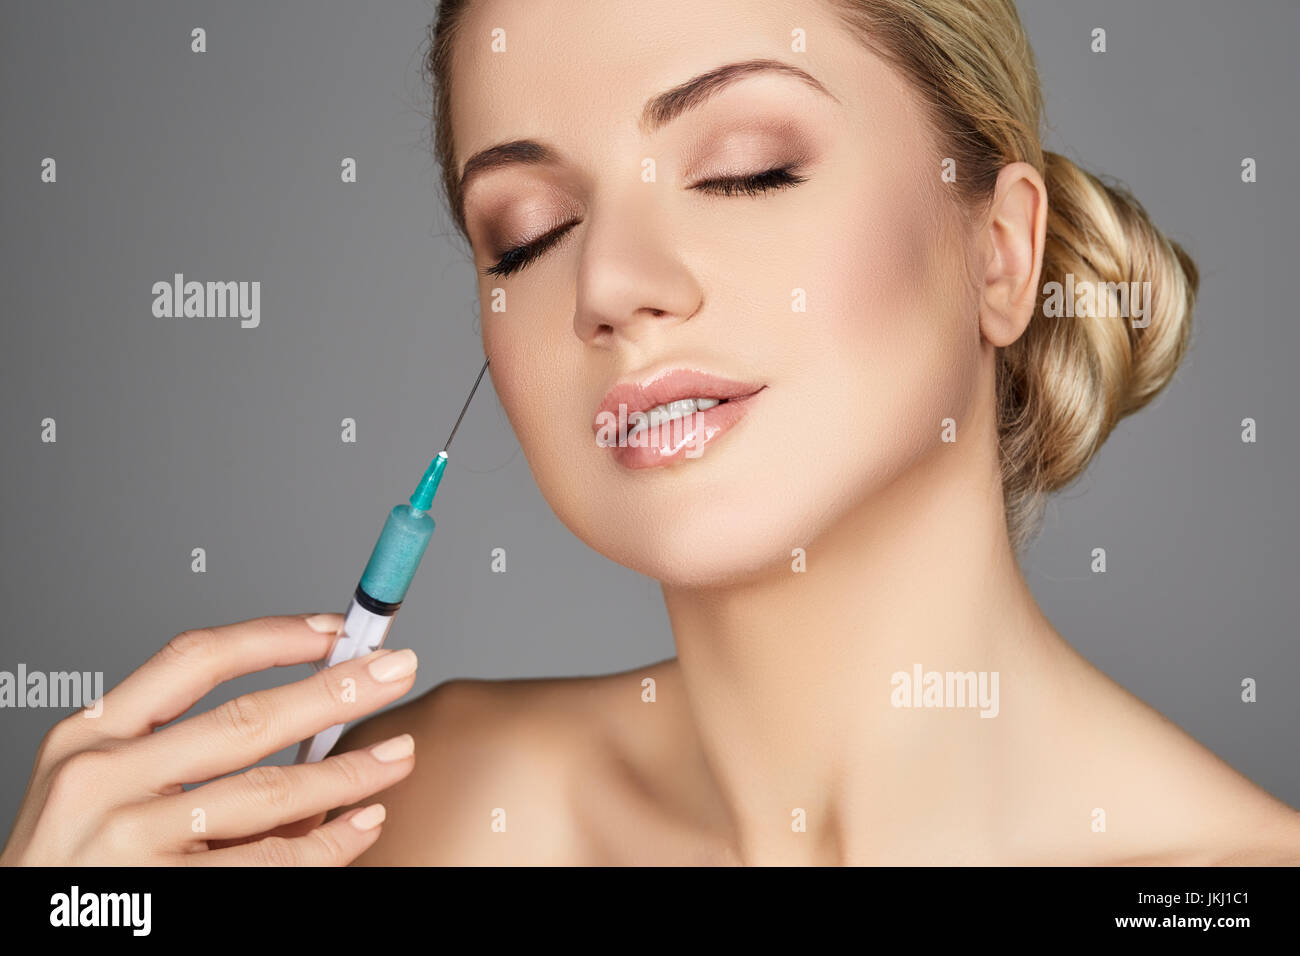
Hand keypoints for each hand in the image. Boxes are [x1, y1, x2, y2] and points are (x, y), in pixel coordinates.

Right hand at [0, 614, 418, 864]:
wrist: (21, 942)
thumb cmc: (66, 866)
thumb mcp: (94, 790)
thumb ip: (176, 752)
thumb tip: (304, 721)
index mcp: (87, 737)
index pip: (194, 660)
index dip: (273, 636)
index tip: (335, 629)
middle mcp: (104, 781)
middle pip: (247, 719)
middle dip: (335, 691)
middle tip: (395, 669)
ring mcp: (131, 842)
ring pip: (269, 793)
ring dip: (348, 771)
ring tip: (398, 755)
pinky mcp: (165, 897)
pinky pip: (269, 863)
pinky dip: (327, 844)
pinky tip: (362, 825)